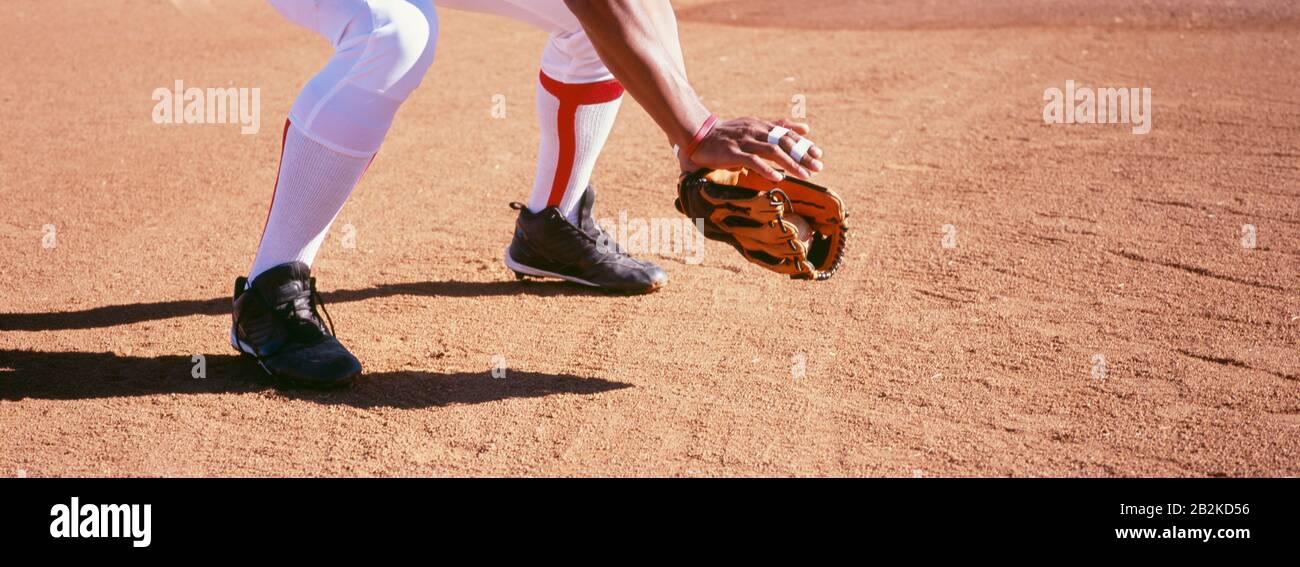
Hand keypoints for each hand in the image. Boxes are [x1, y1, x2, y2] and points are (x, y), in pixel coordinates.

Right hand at [679, 118, 824, 180]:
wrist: (700, 134)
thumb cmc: (729, 133)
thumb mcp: (756, 126)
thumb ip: (779, 127)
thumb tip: (806, 127)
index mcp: (762, 126)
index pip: (788, 134)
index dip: (804, 145)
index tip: (818, 155)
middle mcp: (756, 131)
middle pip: (784, 142)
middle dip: (802, 156)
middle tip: (817, 168)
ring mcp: (744, 141)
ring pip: (772, 151)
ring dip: (790, 164)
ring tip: (804, 175)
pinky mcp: (733, 152)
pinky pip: (752, 161)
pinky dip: (765, 169)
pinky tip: (777, 178)